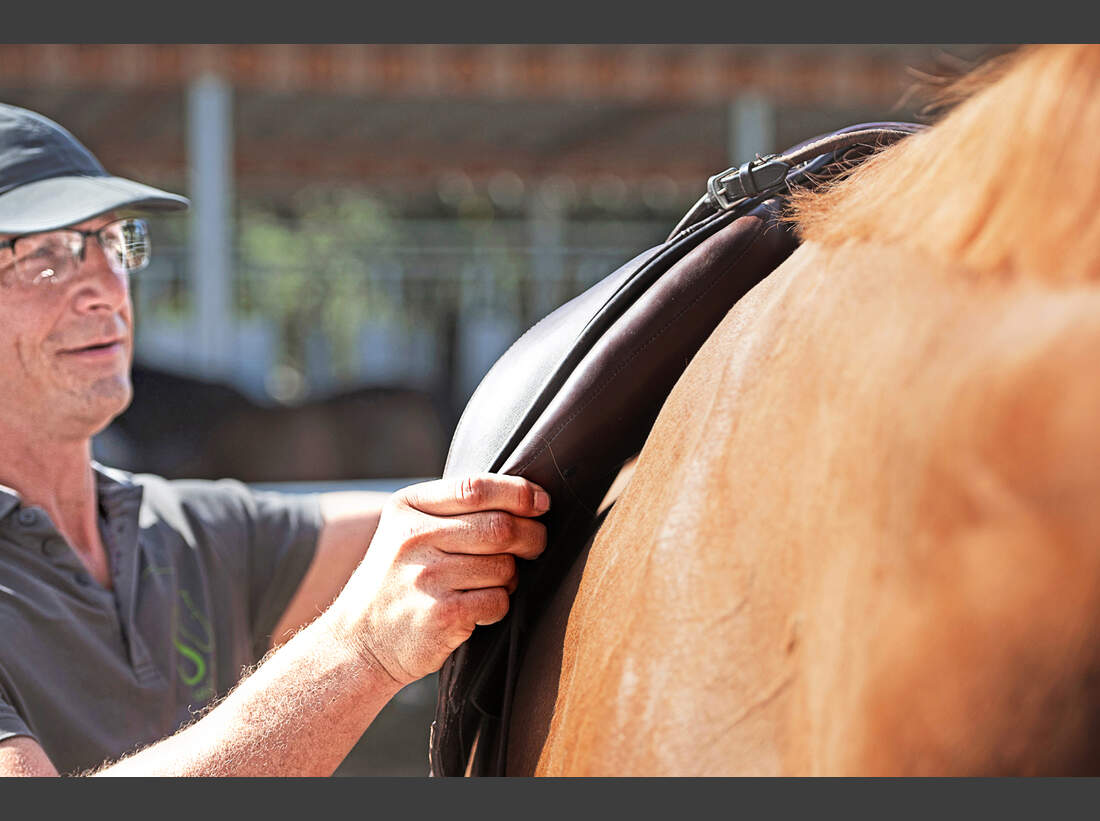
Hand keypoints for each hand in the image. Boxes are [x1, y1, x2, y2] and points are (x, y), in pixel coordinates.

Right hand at [327, 474, 548, 685]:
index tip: (541, 502)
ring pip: (504, 566)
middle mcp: (413, 538)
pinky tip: (477, 609)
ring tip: (488, 584)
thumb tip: (524, 497)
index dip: (520, 493)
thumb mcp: (406, 531)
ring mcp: (426, 577)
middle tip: (535, 546)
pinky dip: (498, 605)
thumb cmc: (397, 582)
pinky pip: (498, 601)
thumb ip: (451, 510)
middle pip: (501, 526)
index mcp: (407, 507)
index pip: (477, 488)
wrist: (358, 642)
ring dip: (510, 577)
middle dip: (531, 536)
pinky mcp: (440, 614)